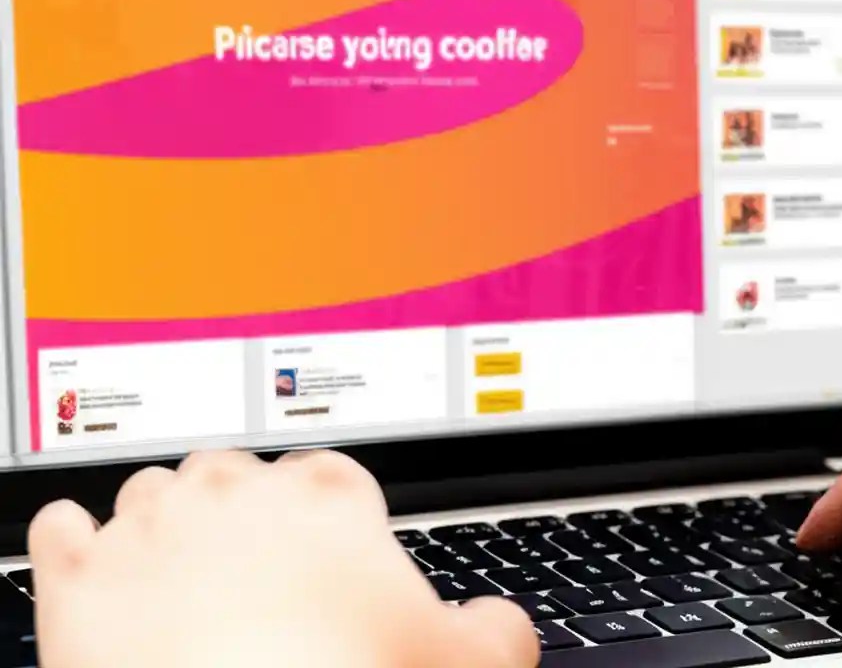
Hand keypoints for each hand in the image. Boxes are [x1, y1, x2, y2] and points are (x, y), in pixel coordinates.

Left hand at [28, 450, 537, 667]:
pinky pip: (62, 529)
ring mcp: (150, 525)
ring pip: (151, 491)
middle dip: (244, 514)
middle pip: (236, 474)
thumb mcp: (469, 663)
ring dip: (164, 524)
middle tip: (258, 577)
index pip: (328, 474)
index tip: (329, 557)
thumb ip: (496, 630)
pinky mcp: (78, 575)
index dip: (329, 517)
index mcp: (326, 497)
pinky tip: (104, 578)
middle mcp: (234, 491)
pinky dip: (77, 546)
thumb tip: (497, 624)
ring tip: (182, 582)